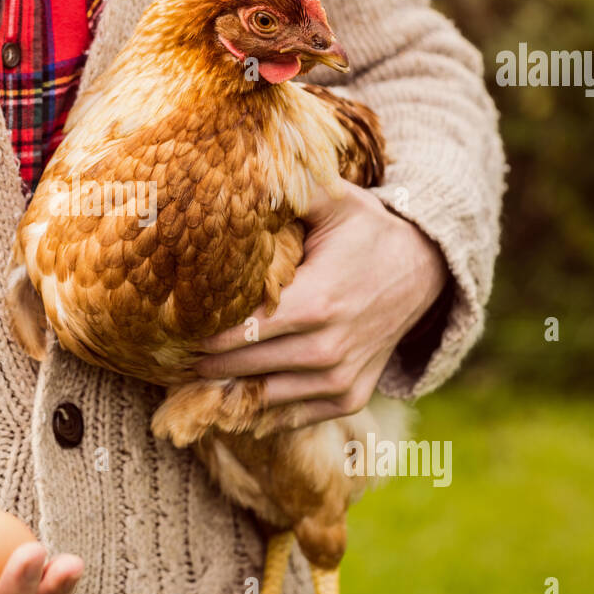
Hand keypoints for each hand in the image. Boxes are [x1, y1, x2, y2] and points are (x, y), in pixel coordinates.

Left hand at [196, 180, 446, 429]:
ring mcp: (339, 380)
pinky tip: (229, 394)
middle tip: (169, 351)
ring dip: (223, 389)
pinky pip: (288, 416)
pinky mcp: (347, 398)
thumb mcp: (335, 200)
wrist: (424, 270)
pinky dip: (257, 408)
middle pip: (241, 367)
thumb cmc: (366, 231)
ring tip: (189, 374)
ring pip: (260, 398)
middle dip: (202, 361)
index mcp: (316, 303)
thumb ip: (290, 189)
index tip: (172, 325)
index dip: (200, 331)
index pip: (238, 331)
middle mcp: (327, 350)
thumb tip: (243, 177)